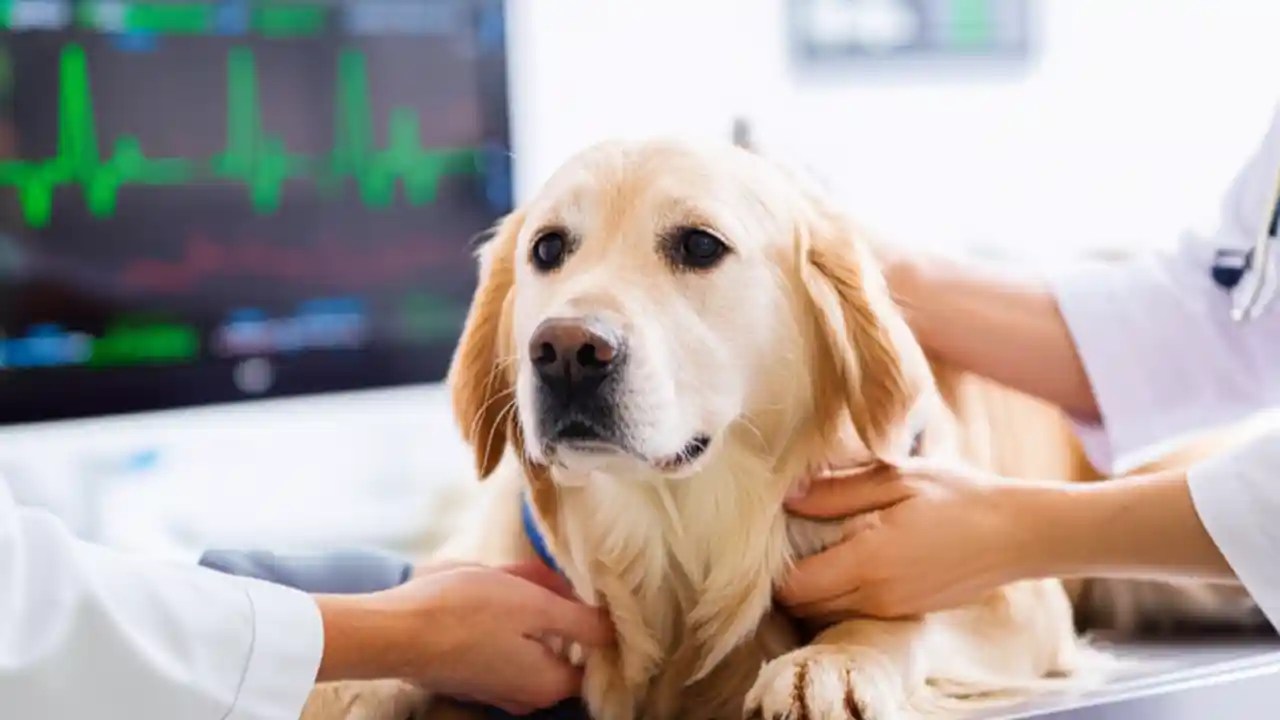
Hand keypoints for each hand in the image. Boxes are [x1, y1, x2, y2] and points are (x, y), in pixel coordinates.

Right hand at [317, 562, 612, 714]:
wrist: (393, 629)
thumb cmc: (465, 613)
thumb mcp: (534, 605)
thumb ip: (582, 621)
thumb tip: (615, 630)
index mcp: (549, 684)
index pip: (596, 660)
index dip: (597, 624)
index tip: (589, 592)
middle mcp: (526, 696)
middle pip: (562, 644)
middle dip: (556, 606)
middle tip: (542, 576)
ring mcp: (496, 687)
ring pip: (531, 638)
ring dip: (528, 604)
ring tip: (513, 577)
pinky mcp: (472, 673)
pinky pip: (504, 640)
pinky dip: (504, 613)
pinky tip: (489, 586)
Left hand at [778, 461, 1031, 620]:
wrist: (1017, 533)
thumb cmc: (958, 496)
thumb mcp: (897, 478)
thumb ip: (838, 490)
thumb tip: (787, 497)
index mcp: (869, 562)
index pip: (795, 586)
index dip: (776, 565)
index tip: (775, 534)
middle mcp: (876, 596)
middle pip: (804, 607)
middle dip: (788, 580)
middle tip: (790, 539)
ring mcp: (892, 610)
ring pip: (826, 613)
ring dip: (813, 589)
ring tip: (819, 546)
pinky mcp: (905, 613)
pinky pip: (853, 611)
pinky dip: (839, 593)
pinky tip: (850, 558)